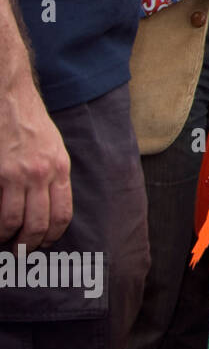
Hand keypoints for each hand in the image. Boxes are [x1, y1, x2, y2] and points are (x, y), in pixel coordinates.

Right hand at [0, 81, 72, 248]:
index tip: (44, 243)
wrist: (8, 96)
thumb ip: (53, 174)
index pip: (62, 214)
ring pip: (14, 221)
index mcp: (60, 168)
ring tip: (2, 241)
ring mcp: (17, 174)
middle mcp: (42, 174)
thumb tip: (49, 202)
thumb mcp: (53, 147)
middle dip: (29, 243)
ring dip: (7, 237)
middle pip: (39, 223)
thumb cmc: (29, 121)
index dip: (52, 235)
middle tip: (20, 252)